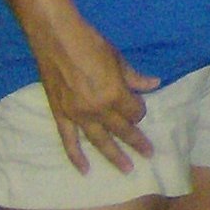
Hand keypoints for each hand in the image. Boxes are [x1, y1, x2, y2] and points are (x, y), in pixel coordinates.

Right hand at [30, 18, 158, 175]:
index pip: (134, 112)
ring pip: (99, 141)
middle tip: (149, 154)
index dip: (139, 109)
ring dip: (114, 156)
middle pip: (122, 130)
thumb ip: (134, 77)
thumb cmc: (90, 43)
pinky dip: (76, 157)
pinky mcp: (60, 115)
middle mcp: (98, 109)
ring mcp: (77, 115)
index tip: (138, 104)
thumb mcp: (118, 59)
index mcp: (114, 94)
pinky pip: (69, 141)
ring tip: (127, 169)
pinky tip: (85, 170)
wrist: (56, 38)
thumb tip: (154, 85)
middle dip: (137, 141)